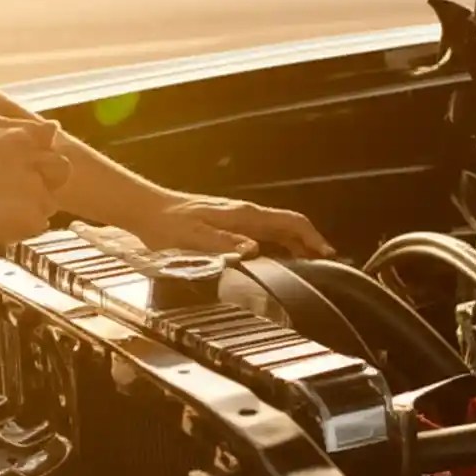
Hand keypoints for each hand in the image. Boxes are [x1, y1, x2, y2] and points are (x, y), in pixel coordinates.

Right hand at [0, 115, 71, 242]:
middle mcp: (27, 152)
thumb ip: (15, 134)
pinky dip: (19, 229)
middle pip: (61, 168)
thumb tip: (54, 127)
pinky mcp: (32, 214)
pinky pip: (37, 225)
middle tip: (13, 194)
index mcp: (10, 130)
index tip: (22, 166)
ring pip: (49, 201)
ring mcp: (33, 183)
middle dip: (49, 181)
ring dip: (30, 208)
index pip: (47, 135)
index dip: (38, 154)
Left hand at [130, 194, 333, 258]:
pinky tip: (281, 259)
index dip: (312, 237)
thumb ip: (225, 243)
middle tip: (326, 266)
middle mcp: (246, 214)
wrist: (148, 210)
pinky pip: (266, 233)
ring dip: (298, 245)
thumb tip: (255, 250)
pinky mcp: (231, 223)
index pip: (289, 221)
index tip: (327, 254)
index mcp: (243, 215)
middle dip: (311, 243)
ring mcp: (239, 217)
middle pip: (290, 225)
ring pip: (280, 230)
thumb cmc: (167, 224)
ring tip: (310, 265)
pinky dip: (281, 245)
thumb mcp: (194, 237)